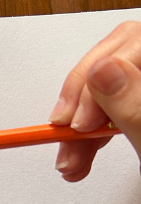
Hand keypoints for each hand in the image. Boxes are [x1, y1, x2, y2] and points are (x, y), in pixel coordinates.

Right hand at [49, 21, 140, 180]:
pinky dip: (95, 132)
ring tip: (72, 159)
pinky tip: (84, 152)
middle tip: (69, 140)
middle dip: (83, 105)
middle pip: (118, 61)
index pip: (135, 44)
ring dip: (82, 126)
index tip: (78, 122)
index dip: (97, 80)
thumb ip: (135, 107)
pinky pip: (115, 108)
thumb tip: (104, 72)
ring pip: (110, 88)